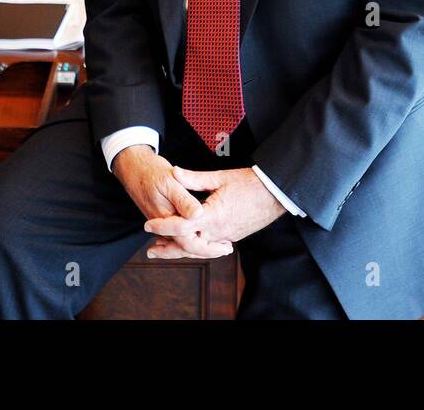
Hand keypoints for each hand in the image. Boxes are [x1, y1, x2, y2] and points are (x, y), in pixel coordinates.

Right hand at [111, 145, 233, 258]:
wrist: (132, 168)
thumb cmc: (150, 172)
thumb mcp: (169, 181)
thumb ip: (184, 200)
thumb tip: (199, 214)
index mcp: (166, 217)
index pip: (188, 242)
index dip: (207, 247)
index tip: (224, 247)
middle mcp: (163, 225)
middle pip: (186, 246)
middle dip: (207, 250)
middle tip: (226, 249)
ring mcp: (162, 223)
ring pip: (182, 242)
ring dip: (199, 246)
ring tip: (219, 247)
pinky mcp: (163, 219)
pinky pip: (177, 235)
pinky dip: (191, 238)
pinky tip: (201, 237)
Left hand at [144, 167, 285, 258]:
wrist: (275, 194)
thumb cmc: (249, 183)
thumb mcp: (219, 178)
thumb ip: (194, 179)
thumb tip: (175, 173)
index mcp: (212, 216)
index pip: (181, 227)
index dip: (162, 227)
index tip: (148, 225)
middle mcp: (218, 231)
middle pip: (187, 246)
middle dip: (168, 249)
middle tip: (151, 250)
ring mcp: (226, 236)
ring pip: (198, 249)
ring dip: (181, 250)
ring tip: (165, 251)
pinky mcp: (233, 237)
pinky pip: (209, 247)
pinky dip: (196, 247)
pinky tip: (189, 244)